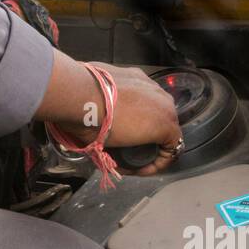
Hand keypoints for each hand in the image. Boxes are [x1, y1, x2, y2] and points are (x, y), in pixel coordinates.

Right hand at [37, 54, 181, 176]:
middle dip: (143, 138)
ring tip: (132, 163)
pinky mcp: (167, 125)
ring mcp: (163, 106)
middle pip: (156, 119)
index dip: (133, 127)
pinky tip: (140, 169)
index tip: (119, 140)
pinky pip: (170, 149)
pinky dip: (157, 162)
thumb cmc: (78, 95)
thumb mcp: (89, 98)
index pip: (142, 105)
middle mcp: (152, 89)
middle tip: (125, 152)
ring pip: (164, 133)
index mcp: (134, 79)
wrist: (82, 96)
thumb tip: (83, 117)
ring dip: (150, 149)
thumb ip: (93, 105)